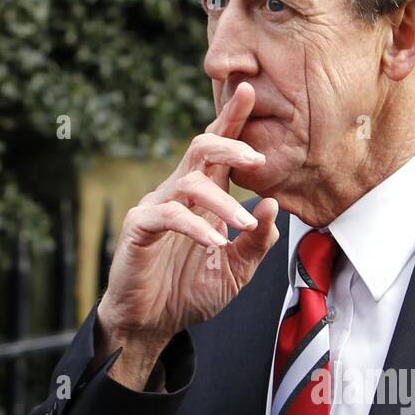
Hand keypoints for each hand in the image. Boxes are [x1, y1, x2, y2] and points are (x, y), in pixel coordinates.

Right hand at [94, 83, 280, 386]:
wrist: (152, 323)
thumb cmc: (190, 292)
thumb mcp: (237, 271)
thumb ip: (257, 242)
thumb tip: (274, 207)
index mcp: (203, 197)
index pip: (218, 150)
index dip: (232, 119)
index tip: (250, 91)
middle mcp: (179, 193)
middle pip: (200, 148)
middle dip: (230, 144)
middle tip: (258, 159)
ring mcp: (157, 207)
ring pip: (189, 182)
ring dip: (222, 201)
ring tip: (242, 224)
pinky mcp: (139, 229)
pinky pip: (168, 216)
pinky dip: (195, 227)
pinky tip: (215, 243)